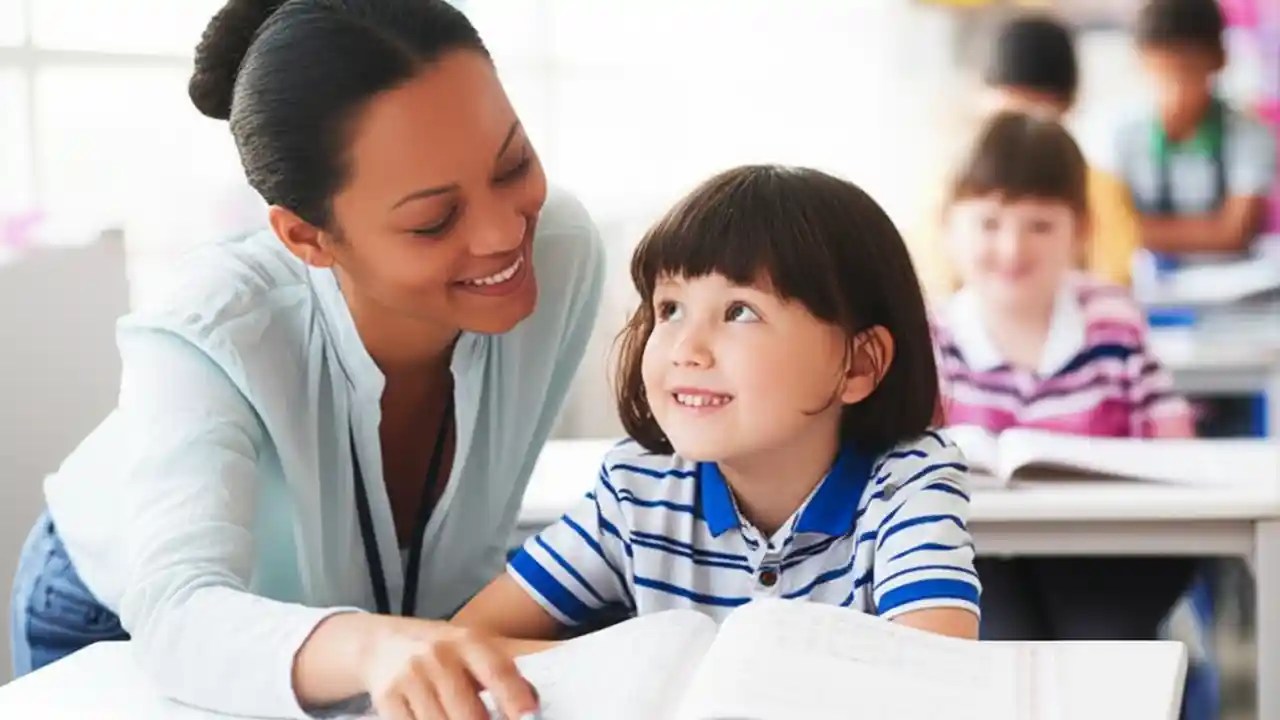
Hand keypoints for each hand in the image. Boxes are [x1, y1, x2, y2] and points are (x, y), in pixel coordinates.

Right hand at [360, 616, 540, 719]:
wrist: (382, 643)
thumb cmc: (440, 651)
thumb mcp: (474, 649)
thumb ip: (503, 673)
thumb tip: (532, 704)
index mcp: (468, 642)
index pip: (497, 672)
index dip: (515, 699)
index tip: (529, 718)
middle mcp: (438, 656)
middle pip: (470, 714)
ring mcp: (411, 678)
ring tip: (460, 718)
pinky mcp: (387, 698)